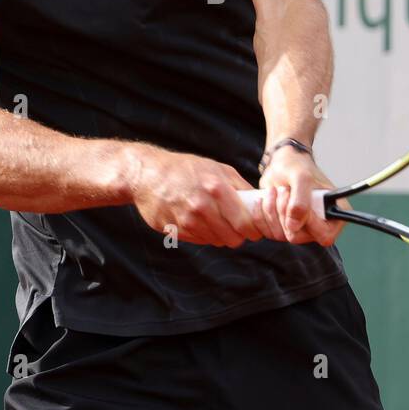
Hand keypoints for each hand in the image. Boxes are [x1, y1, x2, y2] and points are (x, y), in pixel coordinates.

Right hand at [128, 147, 264, 247]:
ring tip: (215, 219)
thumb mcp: (217, 168)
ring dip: (220, 234)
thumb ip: (240, 186)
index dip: (254, 230)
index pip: (245, 223)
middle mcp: (202, 207)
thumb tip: (262, 203)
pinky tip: (199, 220)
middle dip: (239, 235)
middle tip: (237, 227)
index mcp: (217, 188)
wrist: (147, 175)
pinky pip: (200, 241)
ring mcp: (187, 221)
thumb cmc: (186, 168)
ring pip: (217, 241)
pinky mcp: (176, 231)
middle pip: (233, 237)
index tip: (254, 228)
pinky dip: (204, 234)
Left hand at [253, 150, 348, 246]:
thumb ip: (301, 201)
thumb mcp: (301, 177)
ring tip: (277, 190)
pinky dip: (262, 213)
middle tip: (285, 190)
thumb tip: (294, 226)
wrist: (280, 164)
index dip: (310, 223)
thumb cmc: (296, 166)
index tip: (299, 204)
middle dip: (285, 212)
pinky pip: (267, 231)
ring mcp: (300, 229)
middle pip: (298, 237)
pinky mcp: (282, 228)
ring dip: (272, 210)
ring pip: (280, 235)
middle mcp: (318, 226)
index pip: (325, 235)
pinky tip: (266, 197)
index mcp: (334, 214)